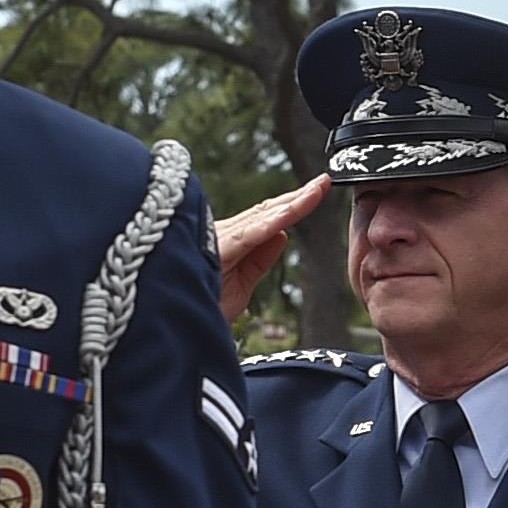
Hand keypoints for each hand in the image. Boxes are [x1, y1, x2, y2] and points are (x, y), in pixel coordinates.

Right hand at [214, 176, 325, 319]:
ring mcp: (219, 238)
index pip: (265, 217)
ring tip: (317, 189)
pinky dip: (272, 222)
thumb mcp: (242, 284)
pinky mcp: (218, 250)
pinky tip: (290, 213)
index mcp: (230, 241)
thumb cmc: (205, 306)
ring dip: (292, 202)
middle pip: (266, 210)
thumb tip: (283, 235)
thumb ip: (260, 260)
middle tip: (325, 181)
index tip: (317, 191)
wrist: (182, 326)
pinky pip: (250, 234)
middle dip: (298, 195)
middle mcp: (224, 233)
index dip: (292, 204)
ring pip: (262, 217)